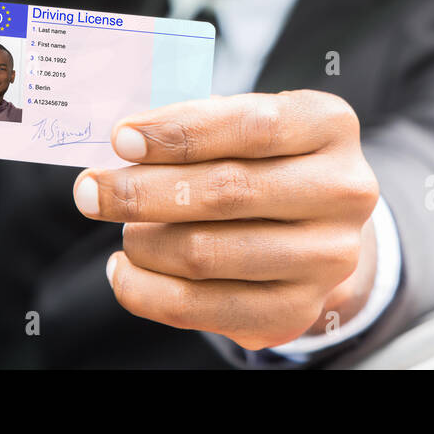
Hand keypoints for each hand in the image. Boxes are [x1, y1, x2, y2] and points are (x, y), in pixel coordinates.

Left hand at [72, 90, 378, 350]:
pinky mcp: (296, 310)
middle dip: (143, 191)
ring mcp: (327, 257)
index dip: (179, 133)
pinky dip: (146, 291)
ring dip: (144, 242)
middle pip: (227, 191)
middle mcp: (344, 191)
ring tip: (123, 230)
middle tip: (89, 191)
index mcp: (331, 125)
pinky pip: (202, 307)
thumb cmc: (264, 160)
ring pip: (208, 253)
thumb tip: (123, 142)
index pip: (252, 126)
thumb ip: (195, 123)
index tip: (121, 139)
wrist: (317, 229)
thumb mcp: (245, 122)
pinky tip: (124, 271)